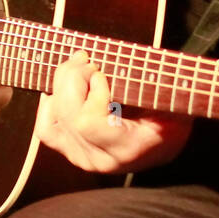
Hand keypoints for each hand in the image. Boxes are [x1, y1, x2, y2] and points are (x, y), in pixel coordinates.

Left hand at [35, 50, 193, 172]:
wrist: (165, 145)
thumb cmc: (172, 116)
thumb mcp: (172, 101)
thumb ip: (147, 87)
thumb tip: (115, 68)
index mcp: (127, 147)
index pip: (88, 122)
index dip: (90, 92)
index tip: (102, 73)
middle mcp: (101, 158)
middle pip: (67, 114)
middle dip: (73, 77)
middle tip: (88, 59)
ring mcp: (83, 157)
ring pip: (54, 118)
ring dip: (61, 85)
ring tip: (78, 68)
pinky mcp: (72, 151)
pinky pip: (46, 129)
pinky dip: (48, 105)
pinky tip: (60, 90)